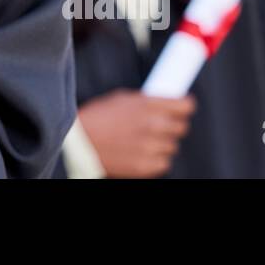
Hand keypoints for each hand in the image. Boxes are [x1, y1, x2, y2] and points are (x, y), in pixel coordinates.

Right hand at [78, 89, 195, 177]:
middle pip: (182, 127)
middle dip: (174, 124)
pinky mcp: (146, 166)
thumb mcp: (121, 99)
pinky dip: (156, 159)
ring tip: (144, 140)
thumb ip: (146, 102)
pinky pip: (164, 163)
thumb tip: (164, 105)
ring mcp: (150, 147)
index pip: (185, 106)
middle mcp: (152, 125)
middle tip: (162, 124)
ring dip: (162, 143)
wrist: (79, 143)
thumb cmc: (97, 118)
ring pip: (172, 146)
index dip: (185, 106)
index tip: (183, 107)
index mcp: (147, 105)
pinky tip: (141, 152)